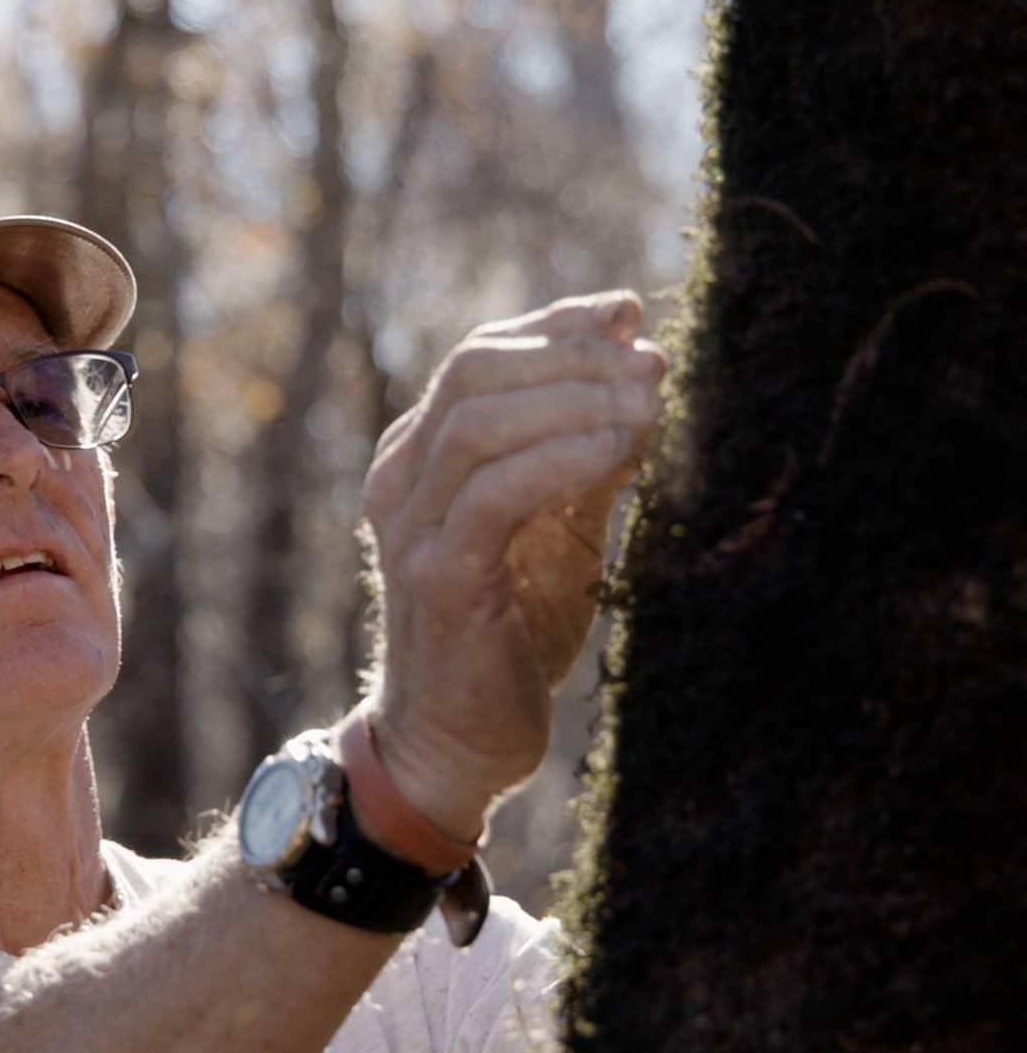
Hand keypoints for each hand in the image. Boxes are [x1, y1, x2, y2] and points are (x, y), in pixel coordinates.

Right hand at [359, 291, 663, 837]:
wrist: (459, 739)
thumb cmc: (511, 630)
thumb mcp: (561, 525)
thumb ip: (587, 451)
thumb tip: (641, 362)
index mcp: (421, 455)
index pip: (480, 355)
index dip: (557, 324)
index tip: (631, 312)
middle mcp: (401, 479)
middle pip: (472, 370)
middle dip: (570, 354)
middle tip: (650, 365)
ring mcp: (409, 526)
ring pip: (479, 422)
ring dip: (574, 400)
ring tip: (648, 404)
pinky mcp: (435, 576)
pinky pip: (494, 495)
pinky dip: (560, 459)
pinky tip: (620, 448)